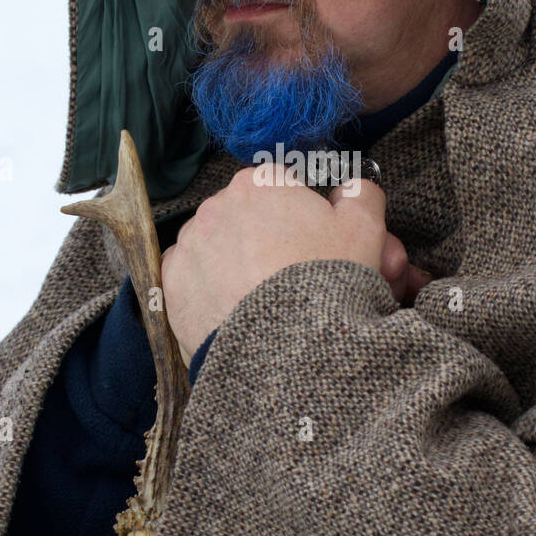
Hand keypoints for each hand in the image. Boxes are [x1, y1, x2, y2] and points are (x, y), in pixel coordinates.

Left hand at [160, 166, 431, 363]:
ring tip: (267, 297)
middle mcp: (216, 206)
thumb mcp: (364, 231)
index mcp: (260, 183)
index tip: (316, 242)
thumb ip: (360, 196)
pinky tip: (237, 309)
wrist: (285, 352)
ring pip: (218, 245)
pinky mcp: (171, 284)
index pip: (282, 186)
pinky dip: (211, 287)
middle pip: (247, 215)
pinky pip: (193, 276)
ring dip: (238, 261)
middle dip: (269, 237)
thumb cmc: (326, 283)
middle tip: (295, 274)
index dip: (303, 214)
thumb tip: (351, 189)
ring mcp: (189, 244)